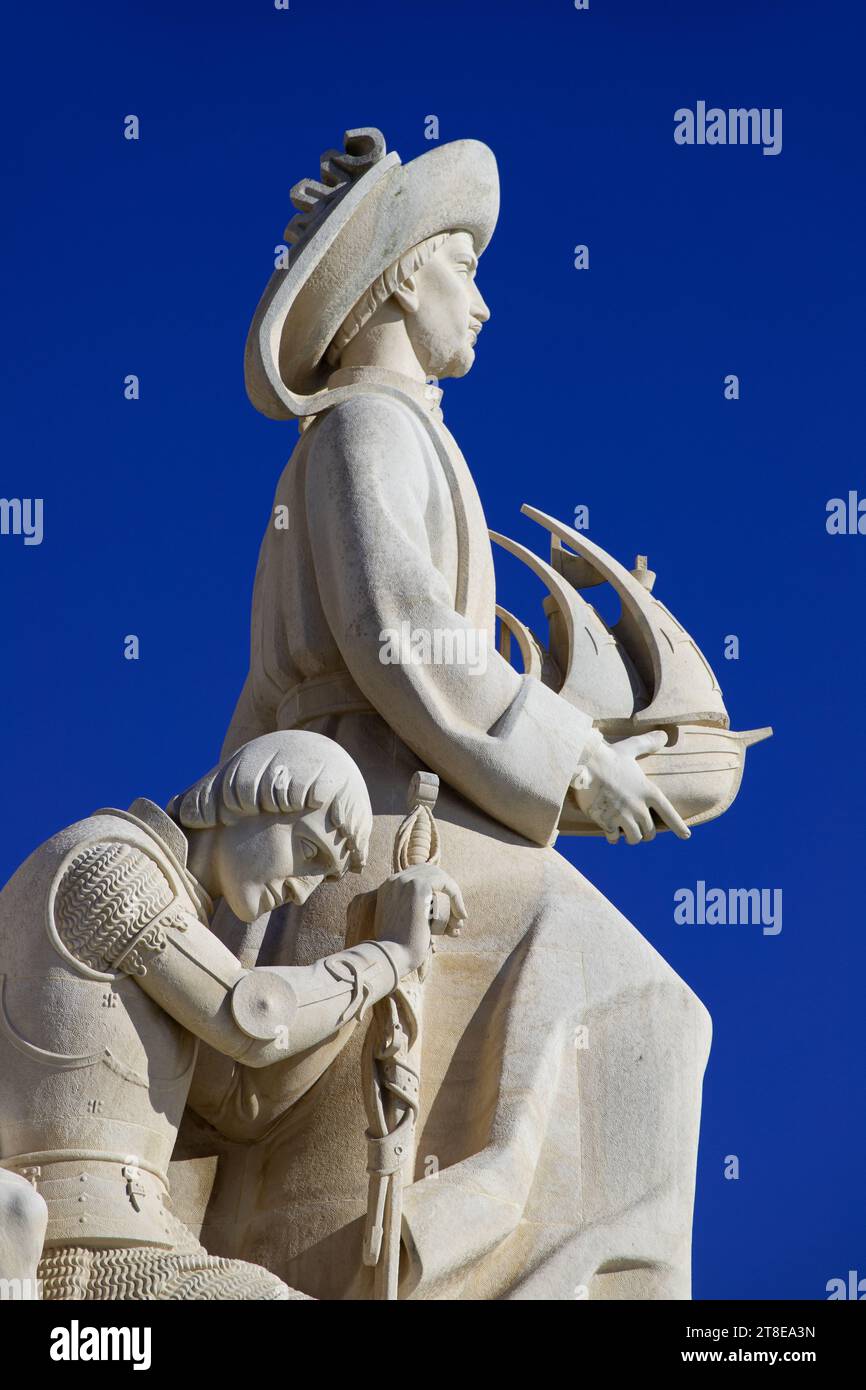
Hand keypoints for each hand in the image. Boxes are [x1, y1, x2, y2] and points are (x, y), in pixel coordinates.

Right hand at [373, 865, 467, 973]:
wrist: (392, 956)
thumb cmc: (398, 949)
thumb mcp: (402, 925)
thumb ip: (412, 911)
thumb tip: (434, 910)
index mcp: (388, 887)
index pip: (418, 876)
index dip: (436, 890)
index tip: (448, 911)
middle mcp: (395, 880)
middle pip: (430, 873)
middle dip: (447, 892)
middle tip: (456, 915)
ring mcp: (405, 881)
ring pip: (440, 878)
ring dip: (453, 898)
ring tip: (458, 921)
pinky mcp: (418, 886)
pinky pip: (446, 884)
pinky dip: (457, 899)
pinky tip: (461, 916)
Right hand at [571, 730, 690, 844]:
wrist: (585, 764)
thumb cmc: (608, 756)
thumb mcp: (631, 746)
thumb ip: (648, 742)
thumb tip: (664, 735)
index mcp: (648, 791)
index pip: (669, 813)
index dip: (678, 826)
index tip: (686, 836)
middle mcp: (639, 807)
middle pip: (650, 831)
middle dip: (646, 832)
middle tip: (640, 829)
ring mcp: (624, 816)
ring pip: (634, 838)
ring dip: (630, 836)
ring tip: (625, 832)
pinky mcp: (607, 821)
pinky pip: (614, 838)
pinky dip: (613, 836)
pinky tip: (609, 832)